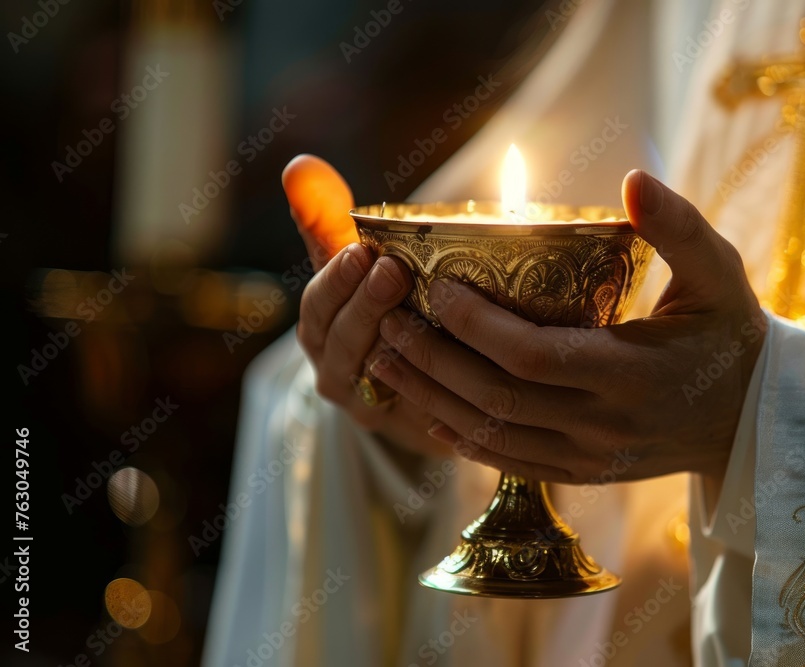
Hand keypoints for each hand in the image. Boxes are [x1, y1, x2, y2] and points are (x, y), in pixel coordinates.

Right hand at [284, 154, 454, 458]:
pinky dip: (428, 382)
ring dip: (398, 340)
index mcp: (320, 326)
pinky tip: (453, 359)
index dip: (337, 278)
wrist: (400, 391)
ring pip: (377, 372)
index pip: (319, 304)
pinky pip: (415, 405)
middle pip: (342, 339)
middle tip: (393, 268)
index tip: (360, 249)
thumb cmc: (374, 311)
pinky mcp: (405, 425)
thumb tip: (298, 164)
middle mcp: (335, 367)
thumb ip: (325, 220)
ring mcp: (368, 401)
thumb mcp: (347, 268)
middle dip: (366, 304)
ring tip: (423, 309)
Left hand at [369, 170, 766, 484]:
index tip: (436, 287)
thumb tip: (634, 179)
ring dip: (432, 399)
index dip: (477, 325)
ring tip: (384, 360)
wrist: (750, 418)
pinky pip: (510, 465)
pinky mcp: (583, 474)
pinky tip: (427, 413)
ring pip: (494, 437)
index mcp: (633, 373)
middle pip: (498, 399)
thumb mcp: (719, 274)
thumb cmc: (730, 334)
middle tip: (387, 322)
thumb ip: (680, 227)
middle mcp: (605, 425)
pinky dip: (464, 441)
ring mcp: (591, 458)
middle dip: (434, 361)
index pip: (535, 356)